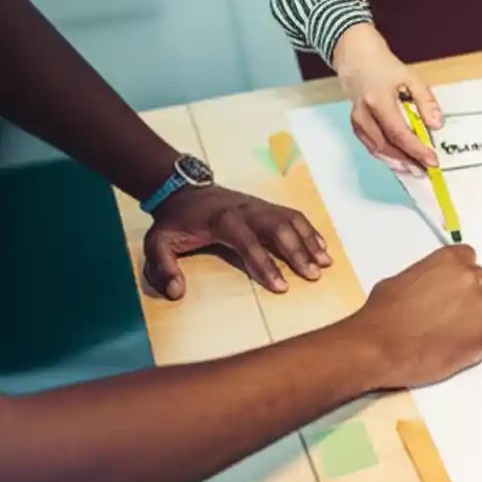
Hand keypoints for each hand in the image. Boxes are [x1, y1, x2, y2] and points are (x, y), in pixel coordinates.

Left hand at [144, 186, 330, 298]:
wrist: (182, 189)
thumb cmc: (174, 221)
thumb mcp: (157, 242)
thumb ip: (162, 267)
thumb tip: (176, 292)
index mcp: (223, 220)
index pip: (249, 243)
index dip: (266, 265)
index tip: (281, 287)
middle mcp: (247, 210)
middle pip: (278, 229)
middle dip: (297, 253)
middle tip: (312, 276)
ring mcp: (259, 206)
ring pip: (290, 220)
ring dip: (309, 241)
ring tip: (324, 263)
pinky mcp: (266, 205)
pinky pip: (293, 215)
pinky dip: (309, 230)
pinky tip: (321, 246)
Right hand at [333, 24, 442, 174]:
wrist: (357, 59)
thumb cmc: (385, 68)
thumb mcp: (411, 78)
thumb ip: (426, 101)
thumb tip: (437, 125)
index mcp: (378, 100)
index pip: (398, 132)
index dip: (416, 149)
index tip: (432, 160)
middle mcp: (364, 114)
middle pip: (387, 145)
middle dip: (408, 160)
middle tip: (426, 170)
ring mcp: (357, 121)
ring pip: (378, 149)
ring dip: (397, 162)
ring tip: (416, 170)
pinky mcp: (356, 125)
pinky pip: (372, 146)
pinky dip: (387, 156)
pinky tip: (400, 161)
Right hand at [346, 244, 481, 388]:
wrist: (378, 347)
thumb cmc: (383, 318)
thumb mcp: (401, 280)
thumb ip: (428, 277)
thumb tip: (433, 285)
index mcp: (451, 259)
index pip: (469, 258)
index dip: (459, 276)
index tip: (454, 286)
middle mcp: (470, 279)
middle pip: (481, 284)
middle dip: (467, 298)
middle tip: (447, 314)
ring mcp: (480, 307)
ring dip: (472, 319)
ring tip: (444, 333)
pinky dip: (473, 342)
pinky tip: (450, 346)